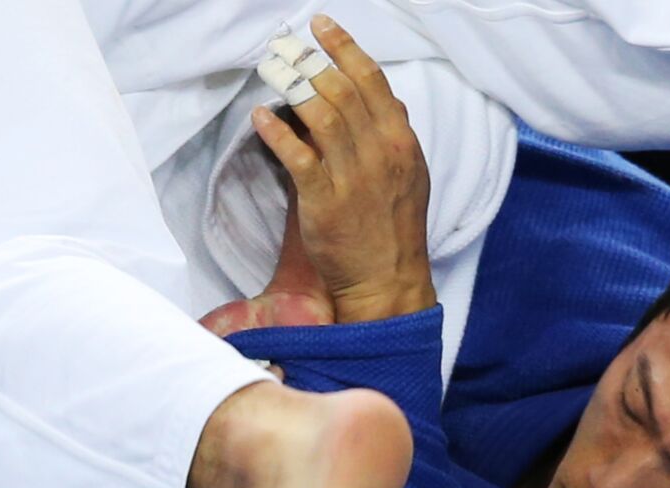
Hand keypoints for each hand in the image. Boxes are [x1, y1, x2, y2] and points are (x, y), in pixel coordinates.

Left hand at [252, 15, 435, 324]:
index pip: (373, 81)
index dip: (344, 48)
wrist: (387, 280)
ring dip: (291, 85)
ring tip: (271, 67)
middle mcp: (379, 153)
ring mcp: (353, 178)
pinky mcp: (325, 203)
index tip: (321, 26)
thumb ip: (392, 134)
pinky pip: (298, 158)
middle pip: (342, 90)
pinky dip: (277, 133)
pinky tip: (261, 116)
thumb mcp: (408, 174)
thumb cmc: (394, 228)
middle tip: (284, 44)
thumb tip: (380, 98)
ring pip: (321, 115)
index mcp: (400, 142)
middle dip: (309, 60)